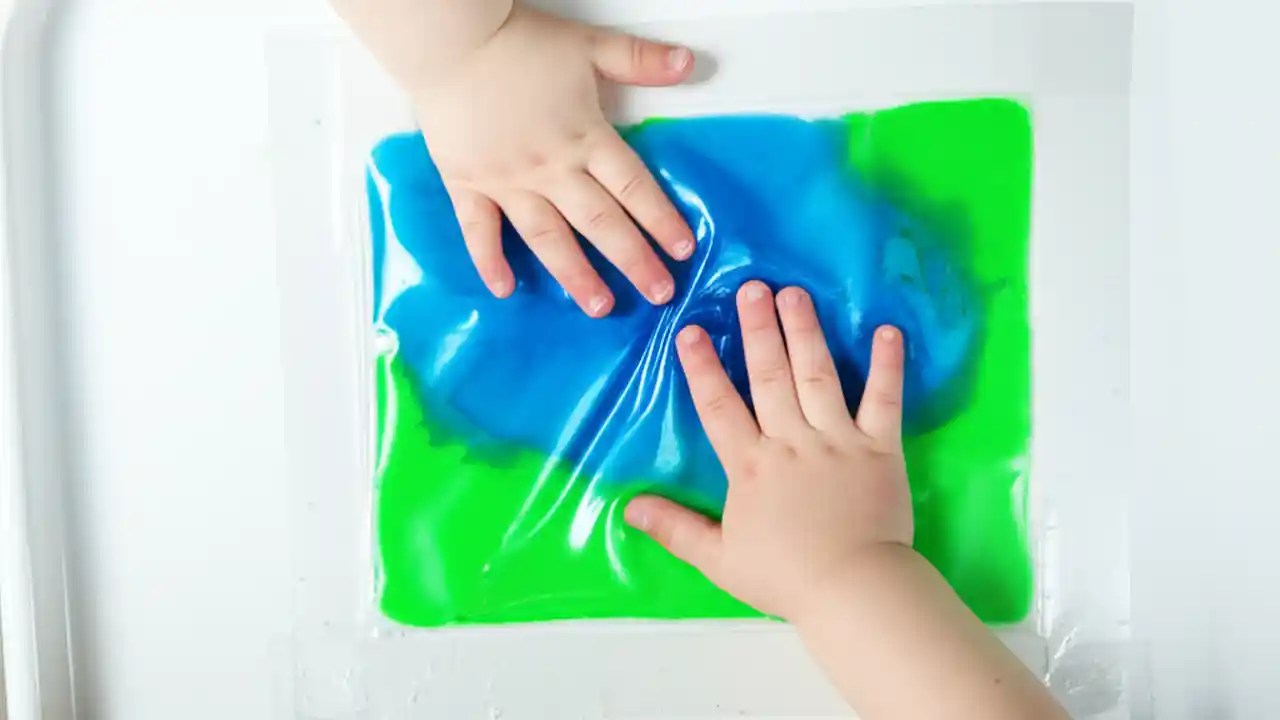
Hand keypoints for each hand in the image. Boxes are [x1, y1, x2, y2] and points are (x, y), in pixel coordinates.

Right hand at [414, 4, 696, 315]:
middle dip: (633, 261)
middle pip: (600, 222)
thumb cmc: (520, 43)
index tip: (682, 252)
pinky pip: (479, 231)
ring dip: (576, 275)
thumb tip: (689, 62)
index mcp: (585, 137)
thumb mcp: (589, 45)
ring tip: (600, 308)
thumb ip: (640, 59)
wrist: (450, 39)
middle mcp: (552, 168)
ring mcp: (508, 182)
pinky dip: (489, 261)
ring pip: (548, 238)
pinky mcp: (468, 185)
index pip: (633, 187)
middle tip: (659, 296)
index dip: (661, 220)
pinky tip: (505, 290)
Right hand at [625, 281, 912, 620]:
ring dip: (806, 331)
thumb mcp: (719, 558)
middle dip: (758, 329)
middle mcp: (792, 441)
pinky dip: (886, 364)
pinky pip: (884, 399)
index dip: (702, 367)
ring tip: (794, 293)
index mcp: (751, 465)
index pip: (719, 406)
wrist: (855, 589)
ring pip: (818, 375)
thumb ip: (674, 528)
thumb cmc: (785, 577)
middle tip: (751, 287)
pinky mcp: (880, 447)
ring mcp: (838, 440)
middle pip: (770, 376)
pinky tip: (886, 330)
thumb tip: (628, 506)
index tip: (690, 330)